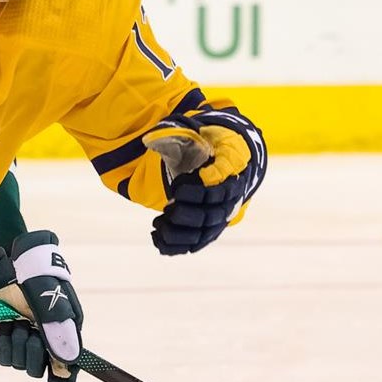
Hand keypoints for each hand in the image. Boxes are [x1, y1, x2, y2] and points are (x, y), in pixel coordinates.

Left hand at [0, 231, 83, 381]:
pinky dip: (0, 341)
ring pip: (17, 363)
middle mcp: (43, 343)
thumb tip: (69, 364)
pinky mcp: (2, 339)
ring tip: (15, 320)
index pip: (65, 372)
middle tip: (28, 330)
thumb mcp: (52, 304)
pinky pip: (0, 355)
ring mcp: (22, 341)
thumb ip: (59, 332)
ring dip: (14, 342)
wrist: (8, 265)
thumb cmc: (36, 280)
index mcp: (63, 337)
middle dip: (31, 352)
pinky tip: (3, 323)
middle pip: (37, 370)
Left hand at [141, 106, 265, 255]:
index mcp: (232, 174)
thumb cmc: (210, 145)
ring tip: (158, 222)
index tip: (177, 185)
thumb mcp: (199, 135)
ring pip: (202, 234)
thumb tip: (148, 140)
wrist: (227, 161)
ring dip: (177, 232)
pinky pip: (195, 243)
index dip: (197, 191)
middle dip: (185, 214)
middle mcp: (231, 200)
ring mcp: (220, 217)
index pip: (220, 189)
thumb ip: (178, 135)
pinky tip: (157, 239)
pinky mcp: (210, 229)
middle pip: (210, 216)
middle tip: (169, 205)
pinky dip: (175, 246)